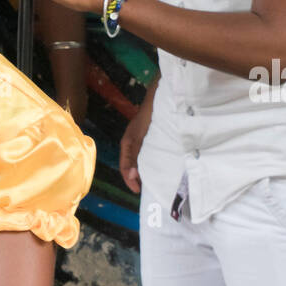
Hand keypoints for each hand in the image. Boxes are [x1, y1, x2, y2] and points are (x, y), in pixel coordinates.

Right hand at [119, 79, 157, 193]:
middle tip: (146, 189)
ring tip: (152, 181)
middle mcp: (133, 142)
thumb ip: (133, 155)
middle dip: (136, 178)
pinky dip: (150, 161)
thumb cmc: (150, 113)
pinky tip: (159, 165)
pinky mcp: (149, 136)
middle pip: (131, 164)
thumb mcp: (139, 136)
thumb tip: (131, 175)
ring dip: (143, 170)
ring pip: (139, 158)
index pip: (124, 166)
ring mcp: (141, 139)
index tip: (139, 191)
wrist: (160, 94)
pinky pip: (146, 152)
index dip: (130, 180)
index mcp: (128, 143)